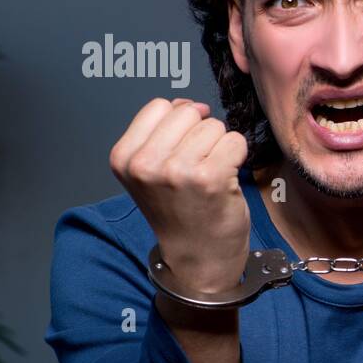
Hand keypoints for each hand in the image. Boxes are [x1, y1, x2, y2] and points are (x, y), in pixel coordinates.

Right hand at [109, 97, 250, 294]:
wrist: (197, 259)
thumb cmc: (180, 213)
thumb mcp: (151, 172)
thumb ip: (162, 133)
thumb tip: (188, 103)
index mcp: (124, 158)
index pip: (160, 106)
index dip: (181, 122)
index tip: (184, 148)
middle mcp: (145, 163)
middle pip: (188, 111)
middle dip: (201, 133)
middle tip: (199, 165)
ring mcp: (177, 170)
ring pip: (214, 126)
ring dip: (220, 147)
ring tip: (211, 176)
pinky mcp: (210, 178)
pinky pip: (235, 141)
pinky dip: (238, 157)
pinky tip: (226, 181)